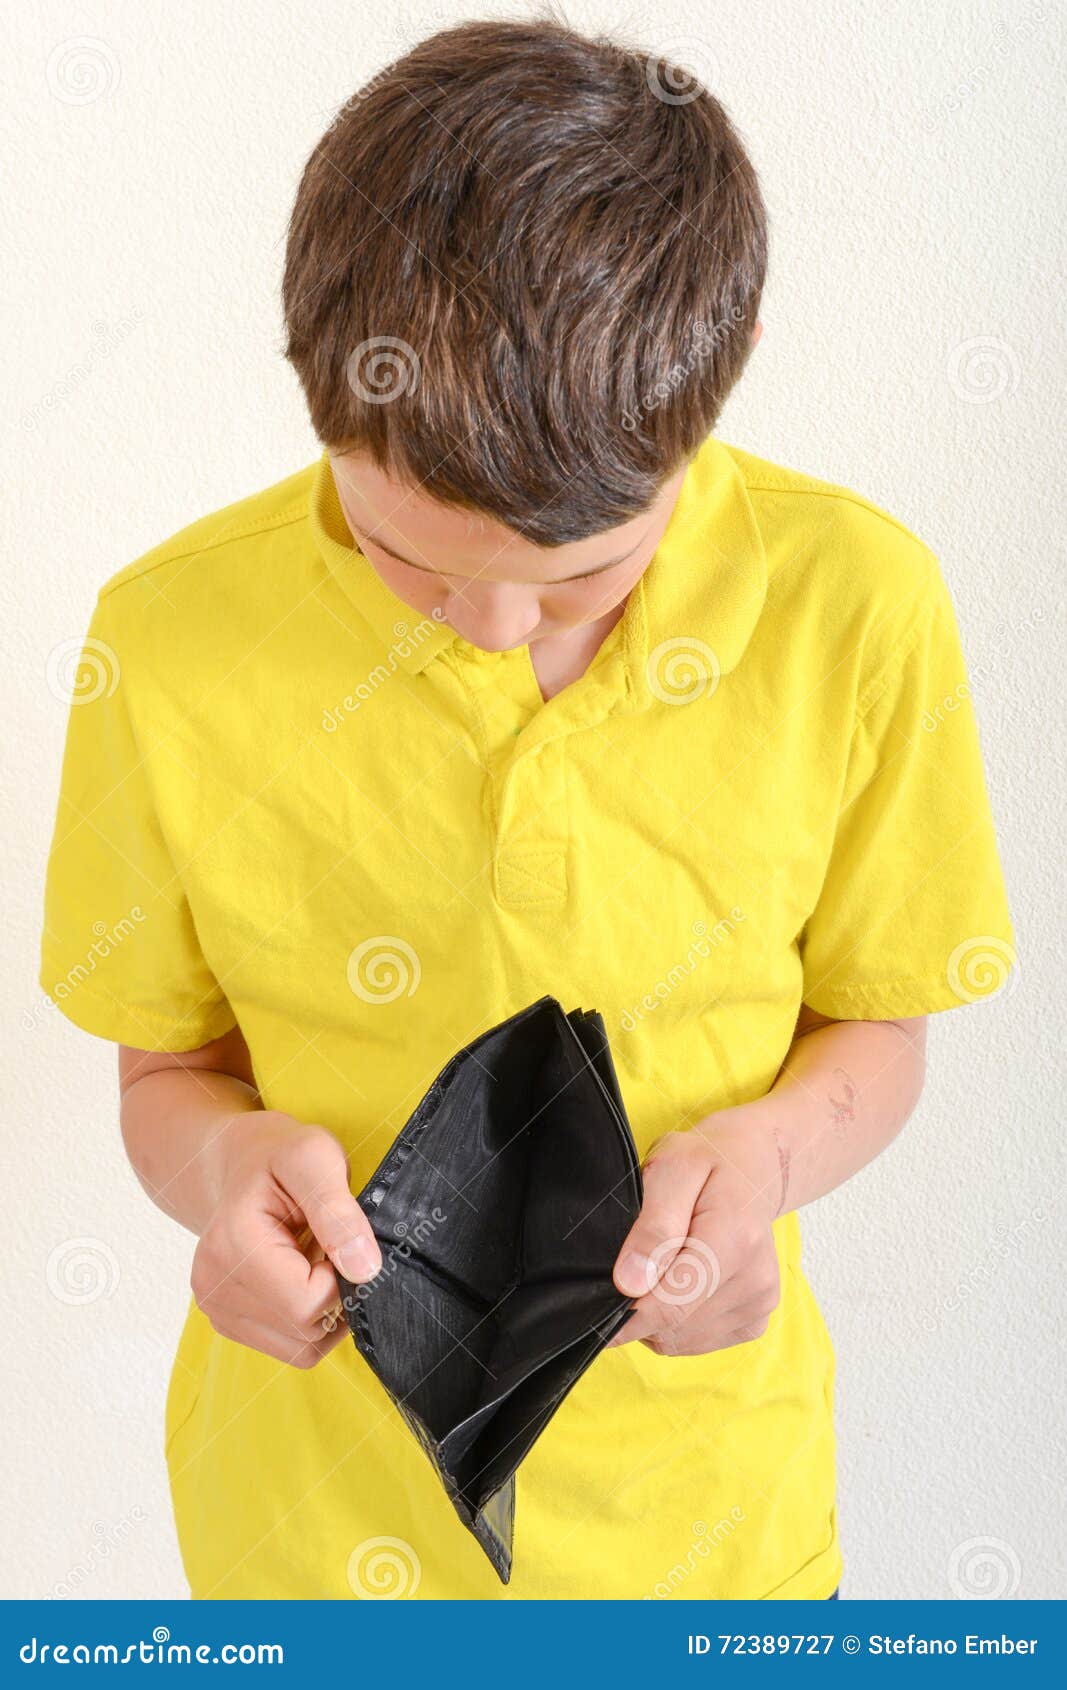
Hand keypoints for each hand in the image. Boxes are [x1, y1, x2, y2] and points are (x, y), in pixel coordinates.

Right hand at [190, 1112, 380, 1366]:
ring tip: (313, 1257)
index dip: (340, 1277)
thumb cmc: (280, 1156)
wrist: (241, 1162)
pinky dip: (309, 1317)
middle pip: (306, 1332)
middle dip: (335, 1293)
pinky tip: (301, 1274)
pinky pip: (291, 1346)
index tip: (335, 1239)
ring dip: (324, 1308)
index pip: (308, 1305)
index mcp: (232, 1246)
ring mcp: (216, 1309)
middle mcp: (213, 1288)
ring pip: (302, 1347)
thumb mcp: (316, 1159)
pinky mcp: (228, 1322)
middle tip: (326, 1245)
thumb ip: (339, 1213)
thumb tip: (365, 1270)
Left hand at [608, 1107, 783, 1355]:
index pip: (673, 1303)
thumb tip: (629, 1284)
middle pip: (673, 1328)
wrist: (751, 1169)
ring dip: (656, 1318)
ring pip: (680, 1341)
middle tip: (633, 1262)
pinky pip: (694, 1342)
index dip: (627, 1316)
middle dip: (639, 1307)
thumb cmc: (705, 1161)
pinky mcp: (754, 1320)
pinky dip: (675, 1324)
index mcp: (735, 1239)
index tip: (595, 1311)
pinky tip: (678, 1282)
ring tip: (660, 1267)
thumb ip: (652, 1228)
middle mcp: (756, 1279)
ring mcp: (759, 1304)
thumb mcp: (670, 1170)